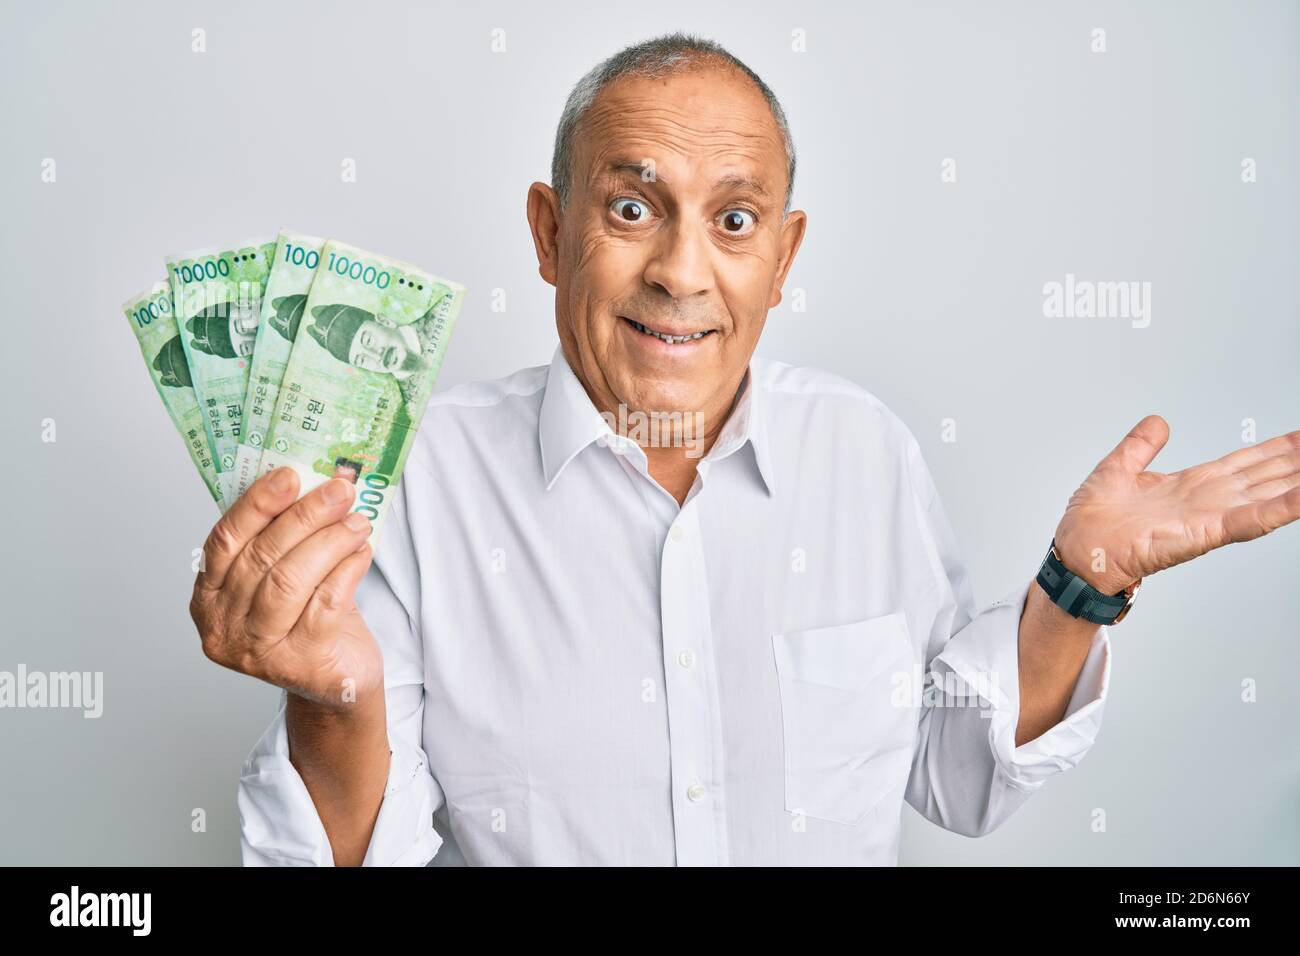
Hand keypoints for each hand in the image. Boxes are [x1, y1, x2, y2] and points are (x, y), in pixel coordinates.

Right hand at [189, 467, 382, 709]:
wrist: (336, 681)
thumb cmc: (309, 620)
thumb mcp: (284, 577)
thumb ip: (281, 539)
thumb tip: (312, 481)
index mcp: (208, 598)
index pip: (224, 541)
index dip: (256, 504)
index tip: (289, 475)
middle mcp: (223, 628)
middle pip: (262, 558)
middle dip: (304, 516)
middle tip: (339, 490)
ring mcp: (258, 652)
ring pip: (290, 580)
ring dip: (329, 541)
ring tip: (357, 521)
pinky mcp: (300, 665)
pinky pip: (325, 605)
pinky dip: (347, 571)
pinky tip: (362, 552)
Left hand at [1054, 415, 1299, 593]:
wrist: (1075, 554)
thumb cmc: (1091, 523)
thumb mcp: (1117, 469)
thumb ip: (1140, 445)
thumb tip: (1159, 422)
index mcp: (1190, 485)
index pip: (1244, 463)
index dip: (1276, 450)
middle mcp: (1206, 501)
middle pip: (1265, 476)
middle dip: (1296, 463)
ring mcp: (1208, 518)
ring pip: (1268, 495)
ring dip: (1297, 483)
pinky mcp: (1203, 534)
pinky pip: (1249, 521)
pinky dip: (1280, 509)